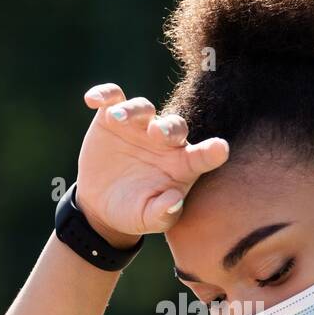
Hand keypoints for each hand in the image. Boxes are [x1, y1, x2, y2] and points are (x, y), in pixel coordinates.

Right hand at [76, 83, 229, 246]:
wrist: (102, 205)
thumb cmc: (134, 212)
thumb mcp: (148, 219)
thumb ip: (163, 213)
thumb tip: (175, 202)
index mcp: (182, 165)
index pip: (202, 157)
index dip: (211, 152)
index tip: (220, 149)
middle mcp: (164, 141)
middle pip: (173, 125)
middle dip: (168, 127)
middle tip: (158, 134)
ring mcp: (139, 126)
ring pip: (143, 108)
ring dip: (132, 110)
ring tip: (117, 119)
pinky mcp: (112, 118)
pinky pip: (112, 99)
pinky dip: (104, 94)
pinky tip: (93, 99)